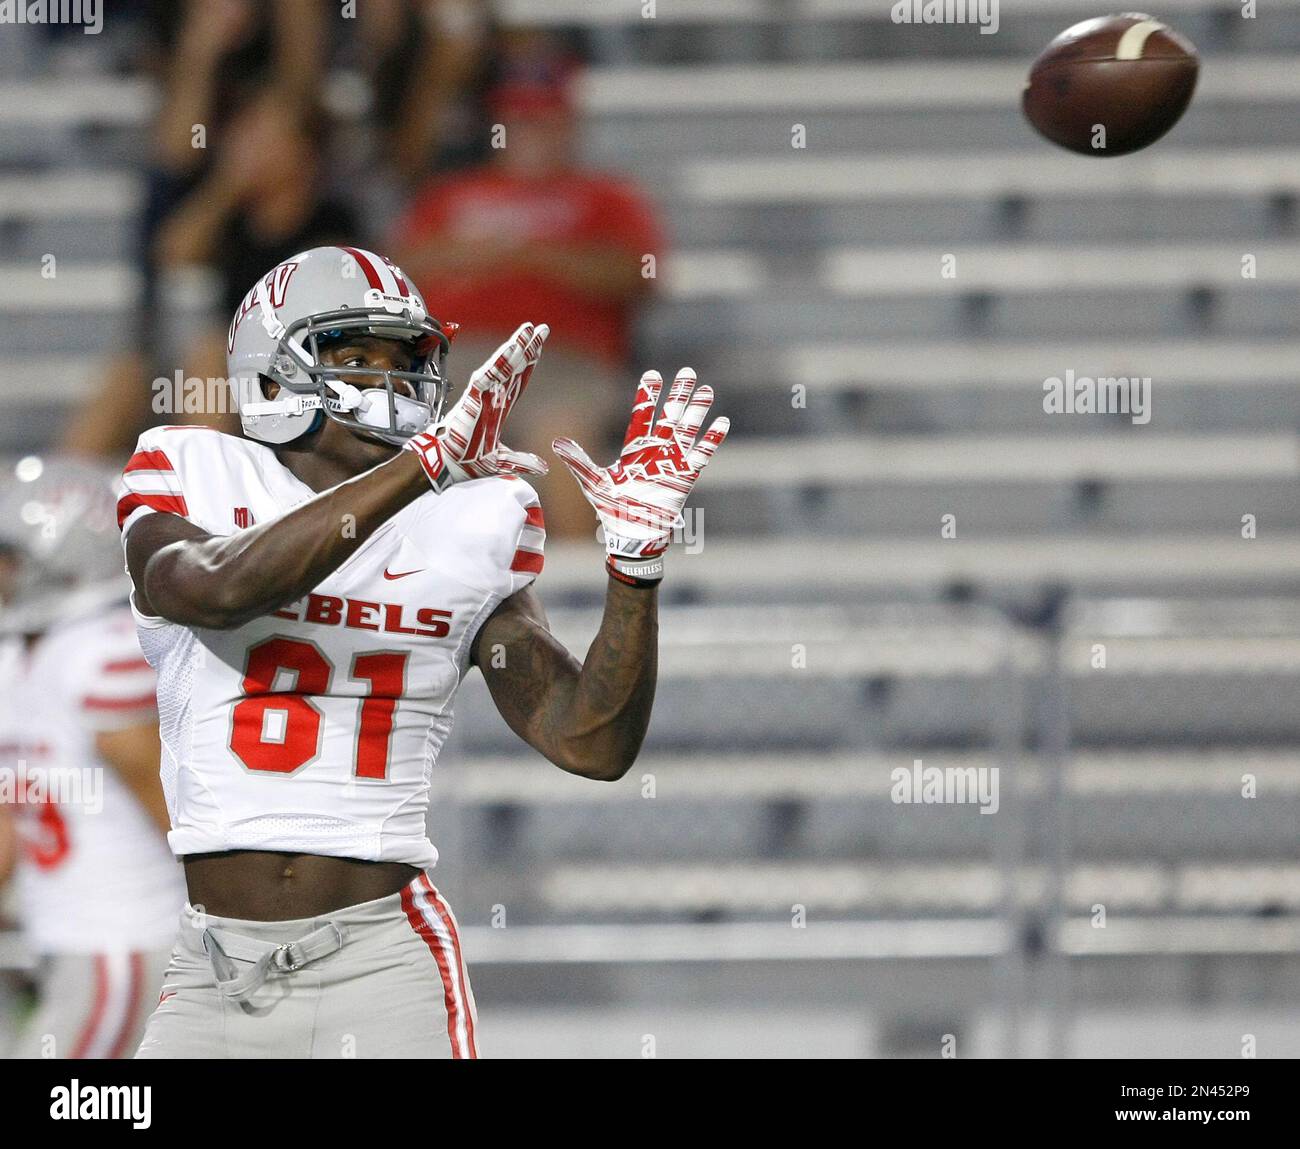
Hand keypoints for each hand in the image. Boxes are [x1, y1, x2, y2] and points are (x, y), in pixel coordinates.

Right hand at [403, 322, 548, 489]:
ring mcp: (482, 395)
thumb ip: (522, 461)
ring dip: (516, 347)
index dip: (529, 363)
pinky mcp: (473, 398)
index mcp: (498, 407)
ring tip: (529, 329)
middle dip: (528, 347)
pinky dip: (499, 361)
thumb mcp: (501, 462)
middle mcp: (492, 396)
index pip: (518, 380)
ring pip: (503, 365)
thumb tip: (542, 468)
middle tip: (543, 328)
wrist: (445, 466)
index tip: (540, 346)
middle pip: (514, 367)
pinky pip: (488, 375)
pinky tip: (512, 347)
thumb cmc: (465, 461)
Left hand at [552, 367, 727, 579]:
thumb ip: (578, 461)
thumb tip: (556, 443)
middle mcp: (655, 452)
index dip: (647, 396)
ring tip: (706, 390)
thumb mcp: (592, 482)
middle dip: (678, 395)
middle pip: (669, 417)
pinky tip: (721, 422)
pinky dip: (710, 440)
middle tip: (688, 372)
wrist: (630, 534)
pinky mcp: (684, 478)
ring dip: (696, 411)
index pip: (642, 416)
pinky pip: (700, 456)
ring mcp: (671, 463)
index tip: (653, 375)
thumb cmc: (611, 509)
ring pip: (686, 431)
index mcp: (633, 450)